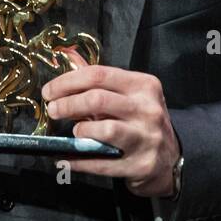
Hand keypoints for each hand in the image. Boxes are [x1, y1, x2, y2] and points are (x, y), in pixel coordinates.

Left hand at [41, 64, 181, 197]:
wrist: (171, 158)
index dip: (67, 82)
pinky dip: (79, 161)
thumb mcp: (130, 94)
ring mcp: (146, 138)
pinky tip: (67, 158)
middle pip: (97, 100)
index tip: (50, 91)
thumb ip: (100, 78)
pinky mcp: (141, 165)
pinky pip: (102, 163)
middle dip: (67, 104)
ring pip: (104, 130)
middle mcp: (148, 110)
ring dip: (80, 131)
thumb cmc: (142, 122)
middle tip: (54, 110)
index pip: (99, 75)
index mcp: (143, 86)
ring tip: (74, 132)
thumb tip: (68, 55)